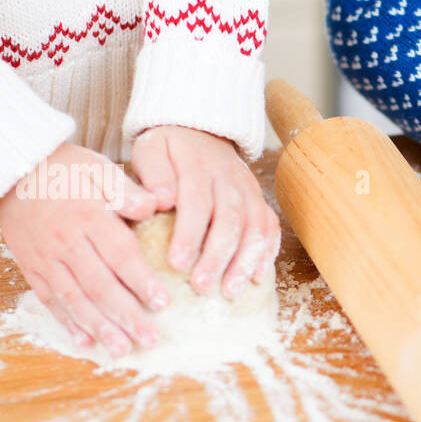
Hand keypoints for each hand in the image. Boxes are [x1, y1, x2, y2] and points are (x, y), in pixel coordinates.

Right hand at [0, 143, 167, 356]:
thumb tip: (156, 205)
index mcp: (88, 216)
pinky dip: (66, 322)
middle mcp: (66, 242)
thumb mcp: (97, 167)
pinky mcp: (30, 267)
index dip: (141, 281)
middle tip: (151, 339)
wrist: (8, 171)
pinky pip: (49, 299)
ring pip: (75, 299)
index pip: (120, 254)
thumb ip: (126, 189)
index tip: (163, 304)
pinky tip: (84, 341)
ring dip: (99, 327)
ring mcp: (45, 258)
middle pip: (100, 285)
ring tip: (121, 349)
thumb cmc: (63, 169)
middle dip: (127, 316)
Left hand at [129, 125, 279, 298]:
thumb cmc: (169, 149)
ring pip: (255, 227)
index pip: (197, 203)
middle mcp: (229, 179)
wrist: (200, 129)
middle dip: (217, 257)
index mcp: (198, 166)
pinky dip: (267, 253)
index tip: (177, 264)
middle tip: (201, 286)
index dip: (189, 235)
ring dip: (244, 262)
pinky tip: (257, 277)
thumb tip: (161, 200)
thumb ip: (153, 173)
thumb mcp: (150, 149)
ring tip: (230, 292)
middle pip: (230, 220)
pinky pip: (270, 227)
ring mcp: (248, 190)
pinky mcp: (259, 201)